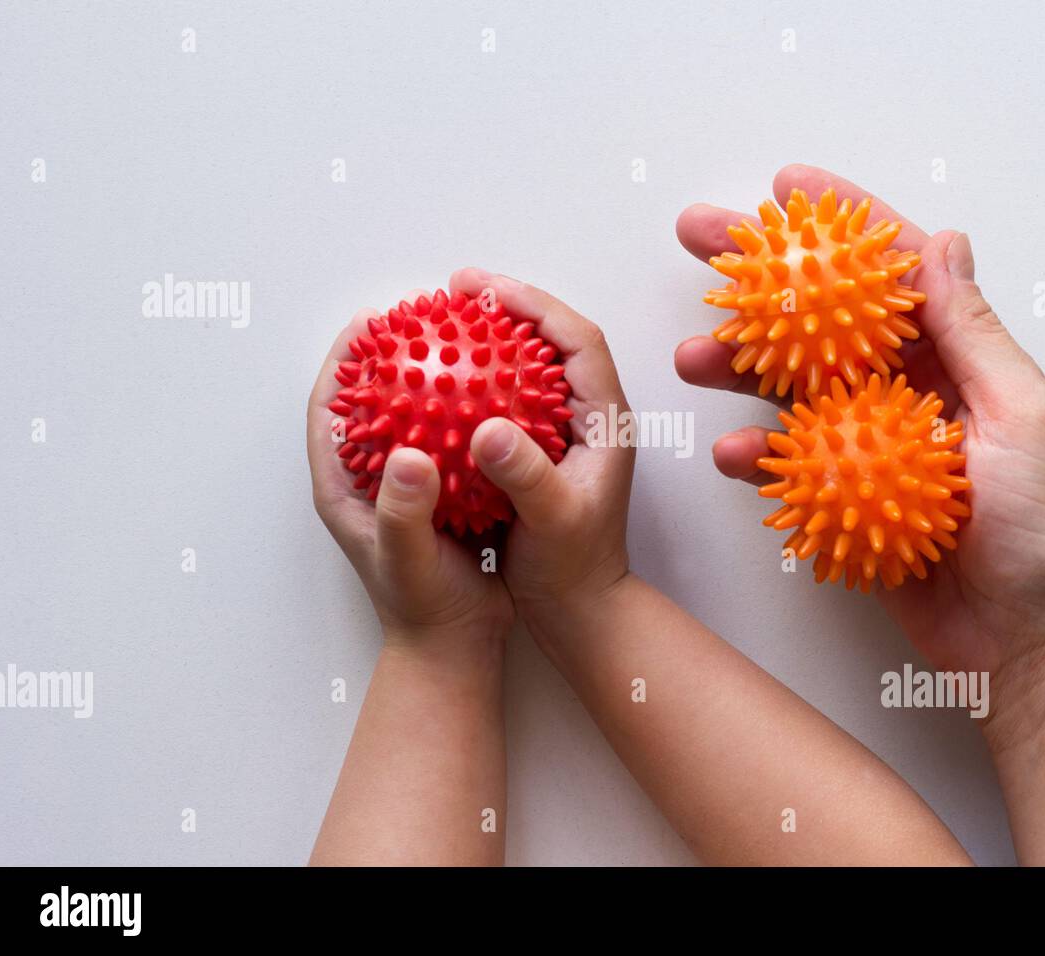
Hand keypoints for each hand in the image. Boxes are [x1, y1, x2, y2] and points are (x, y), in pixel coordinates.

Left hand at [307, 300, 513, 639]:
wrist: (454, 648)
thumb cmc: (424, 609)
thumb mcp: (409, 559)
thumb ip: (404, 511)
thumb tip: (409, 456)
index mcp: (343, 490)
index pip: (330, 410)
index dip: (343, 361)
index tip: (370, 320)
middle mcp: (369, 483)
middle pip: (368, 403)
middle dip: (387, 356)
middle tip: (419, 317)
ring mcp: (403, 490)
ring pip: (411, 419)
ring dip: (429, 380)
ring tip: (459, 341)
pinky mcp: (438, 498)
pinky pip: (449, 442)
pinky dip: (467, 415)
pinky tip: (501, 396)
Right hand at [447, 268, 634, 623]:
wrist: (580, 611)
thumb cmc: (574, 571)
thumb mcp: (554, 523)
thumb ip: (526, 476)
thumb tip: (489, 429)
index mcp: (605, 422)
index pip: (578, 340)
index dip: (536, 305)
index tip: (486, 289)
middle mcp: (588, 417)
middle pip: (553, 339)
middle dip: (509, 305)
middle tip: (458, 288)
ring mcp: (564, 433)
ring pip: (529, 364)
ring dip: (492, 336)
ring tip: (447, 318)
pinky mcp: (540, 451)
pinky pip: (508, 398)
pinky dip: (477, 380)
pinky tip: (438, 381)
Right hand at [675, 164, 1044, 677]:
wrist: (1037, 645)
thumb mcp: (1023, 417)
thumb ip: (974, 335)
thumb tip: (943, 242)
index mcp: (962, 360)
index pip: (896, 270)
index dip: (842, 222)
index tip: (787, 188)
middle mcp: (911, 393)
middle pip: (825, 318)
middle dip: (763, 278)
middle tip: (700, 240)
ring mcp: (874, 447)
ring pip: (792, 390)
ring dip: (740, 368)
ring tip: (690, 355)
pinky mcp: (848, 502)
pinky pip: (790, 467)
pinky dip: (756, 458)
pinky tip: (728, 450)